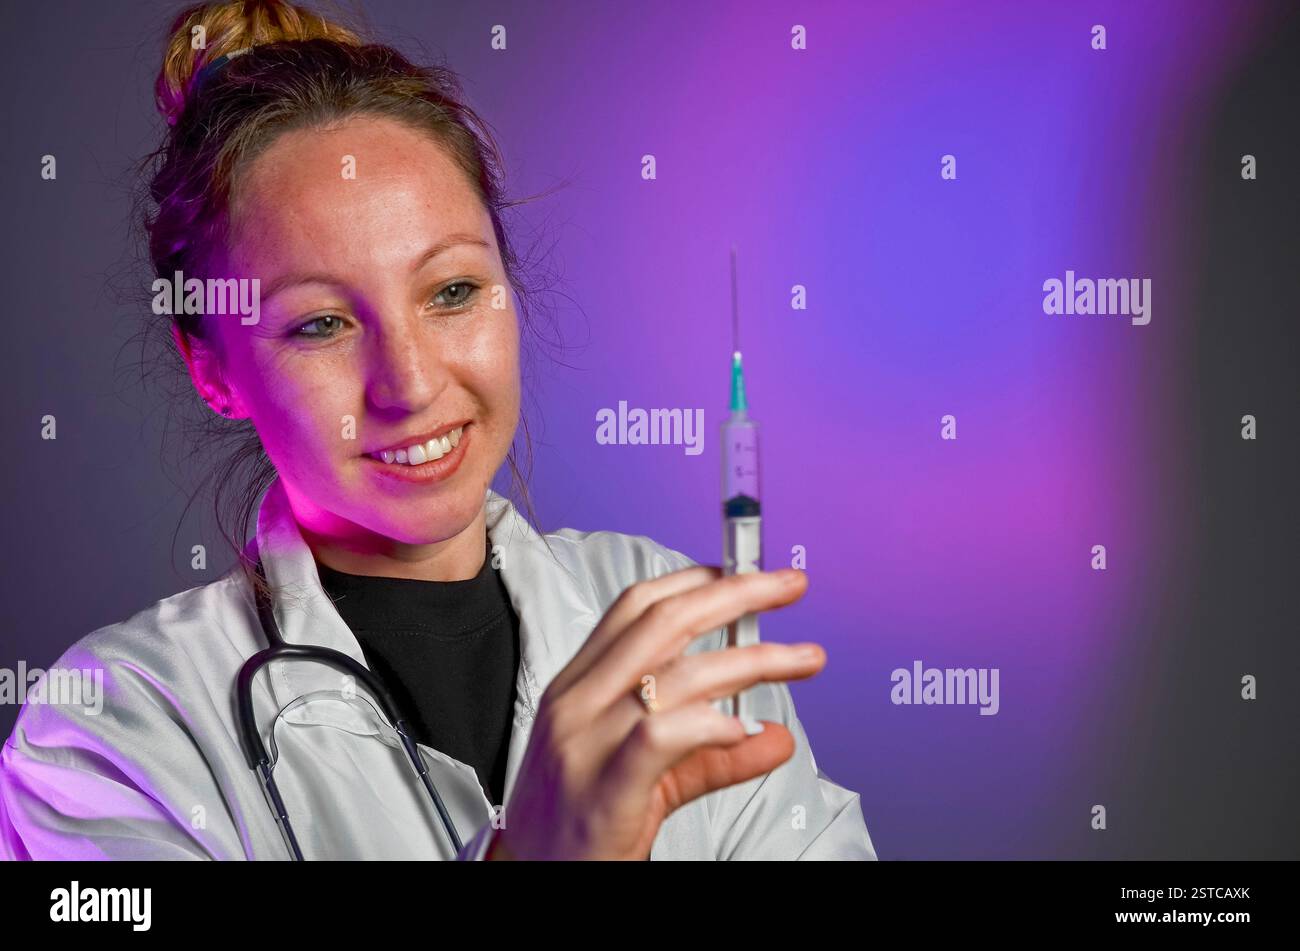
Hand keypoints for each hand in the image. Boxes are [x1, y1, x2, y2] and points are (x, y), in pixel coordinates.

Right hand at [486, 565, 822, 859]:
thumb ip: (713, 754)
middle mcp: (577, 703)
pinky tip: (745, 728)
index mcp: (579, 686)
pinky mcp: (604, 790)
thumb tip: (776, 737)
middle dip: (736, 594)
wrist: (537, 879)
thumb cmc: (583, 822)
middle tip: (789, 586)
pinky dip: (709, 725)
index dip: (695, 580)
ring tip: (800, 660)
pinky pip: (659, 737)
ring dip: (751, 659)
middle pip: (664, 623)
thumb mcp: (649, 776)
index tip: (745, 573)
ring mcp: (586, 744)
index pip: (637, 608)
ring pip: (675, 674)